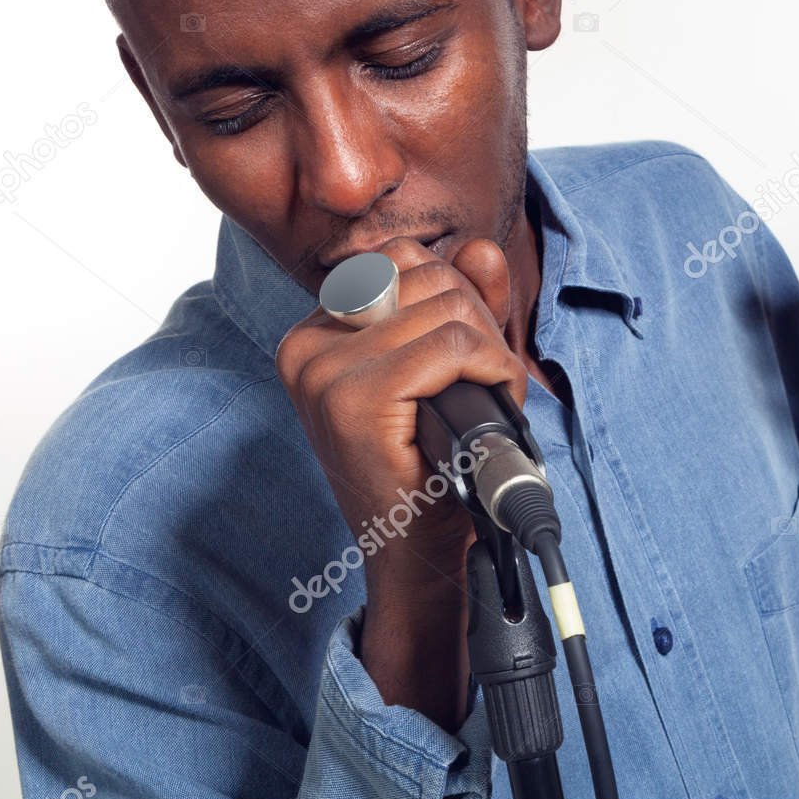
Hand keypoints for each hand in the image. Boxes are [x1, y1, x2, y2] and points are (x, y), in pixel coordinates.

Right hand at [275, 236, 528, 727]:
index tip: (467, 354)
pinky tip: (490, 402)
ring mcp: (323, 369)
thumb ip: (465, 301)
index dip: (458, 297)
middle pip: (429, 275)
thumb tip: (481, 248)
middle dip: (479, 322)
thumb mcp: (451, 366)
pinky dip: (491, 368)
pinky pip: (451, 345)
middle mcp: (307, 342)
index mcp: (318, 330)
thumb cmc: (435, 463)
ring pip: (447, 305)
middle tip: (484, 379)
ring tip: (484, 395)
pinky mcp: (353, 396)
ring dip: (489, 349)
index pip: (404, 259)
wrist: (420, 550)